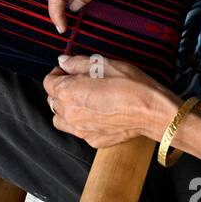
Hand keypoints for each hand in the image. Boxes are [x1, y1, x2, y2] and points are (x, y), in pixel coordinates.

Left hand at [42, 55, 178, 148]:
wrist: (152, 112)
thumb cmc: (130, 85)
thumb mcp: (104, 64)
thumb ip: (78, 63)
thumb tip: (62, 61)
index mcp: (68, 92)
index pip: (48, 82)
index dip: (58, 73)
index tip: (69, 70)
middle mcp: (69, 113)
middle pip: (53, 100)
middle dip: (62, 90)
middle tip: (80, 83)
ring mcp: (80, 130)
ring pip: (60, 119)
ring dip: (66, 108)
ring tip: (84, 100)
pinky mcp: (92, 140)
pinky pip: (77, 130)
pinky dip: (81, 122)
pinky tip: (97, 114)